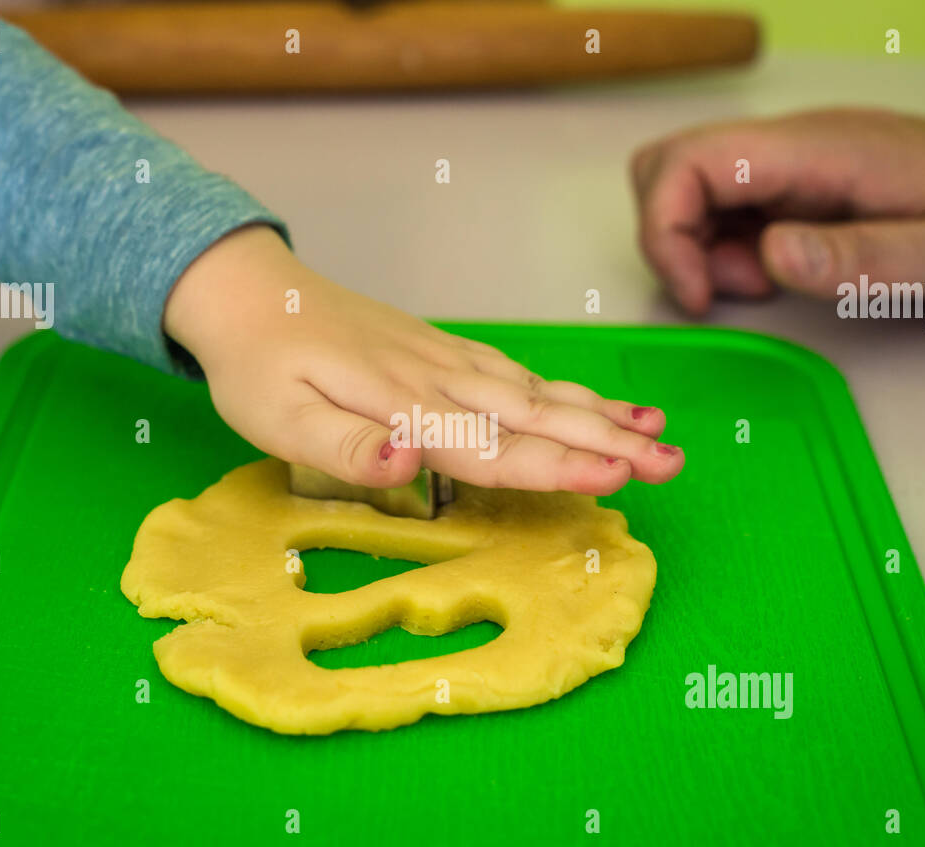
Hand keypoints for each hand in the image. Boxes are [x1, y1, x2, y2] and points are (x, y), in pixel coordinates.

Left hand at [163, 225, 683, 494]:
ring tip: (658, 434)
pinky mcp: (442, 352)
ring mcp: (446, 360)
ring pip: (537, 390)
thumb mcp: (277, 420)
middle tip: (673, 464)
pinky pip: (517, 372)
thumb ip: (345, 449)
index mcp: (403, 403)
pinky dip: (564, 388)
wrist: (251, 292)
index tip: (618, 476)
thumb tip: (410, 459)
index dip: (558, 465)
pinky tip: (593, 403)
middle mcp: (439, 378)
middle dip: (608, 442)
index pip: (493, 445)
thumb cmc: (258, 366)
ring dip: (599, 414)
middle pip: (536, 414)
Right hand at [630, 106, 924, 315]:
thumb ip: (861, 259)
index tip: (701, 294)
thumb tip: (768, 255)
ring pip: (689, 188)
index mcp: (823, 152)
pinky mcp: (800, 187)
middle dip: (670, 238)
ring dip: (695, 249)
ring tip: (757, 289)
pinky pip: (725, 210)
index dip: (667, 230)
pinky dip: (720, 253)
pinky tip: (770, 278)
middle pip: (670, 164)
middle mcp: (798, 149)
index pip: (691, 161)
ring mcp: (796, 165)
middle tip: (721, 291)